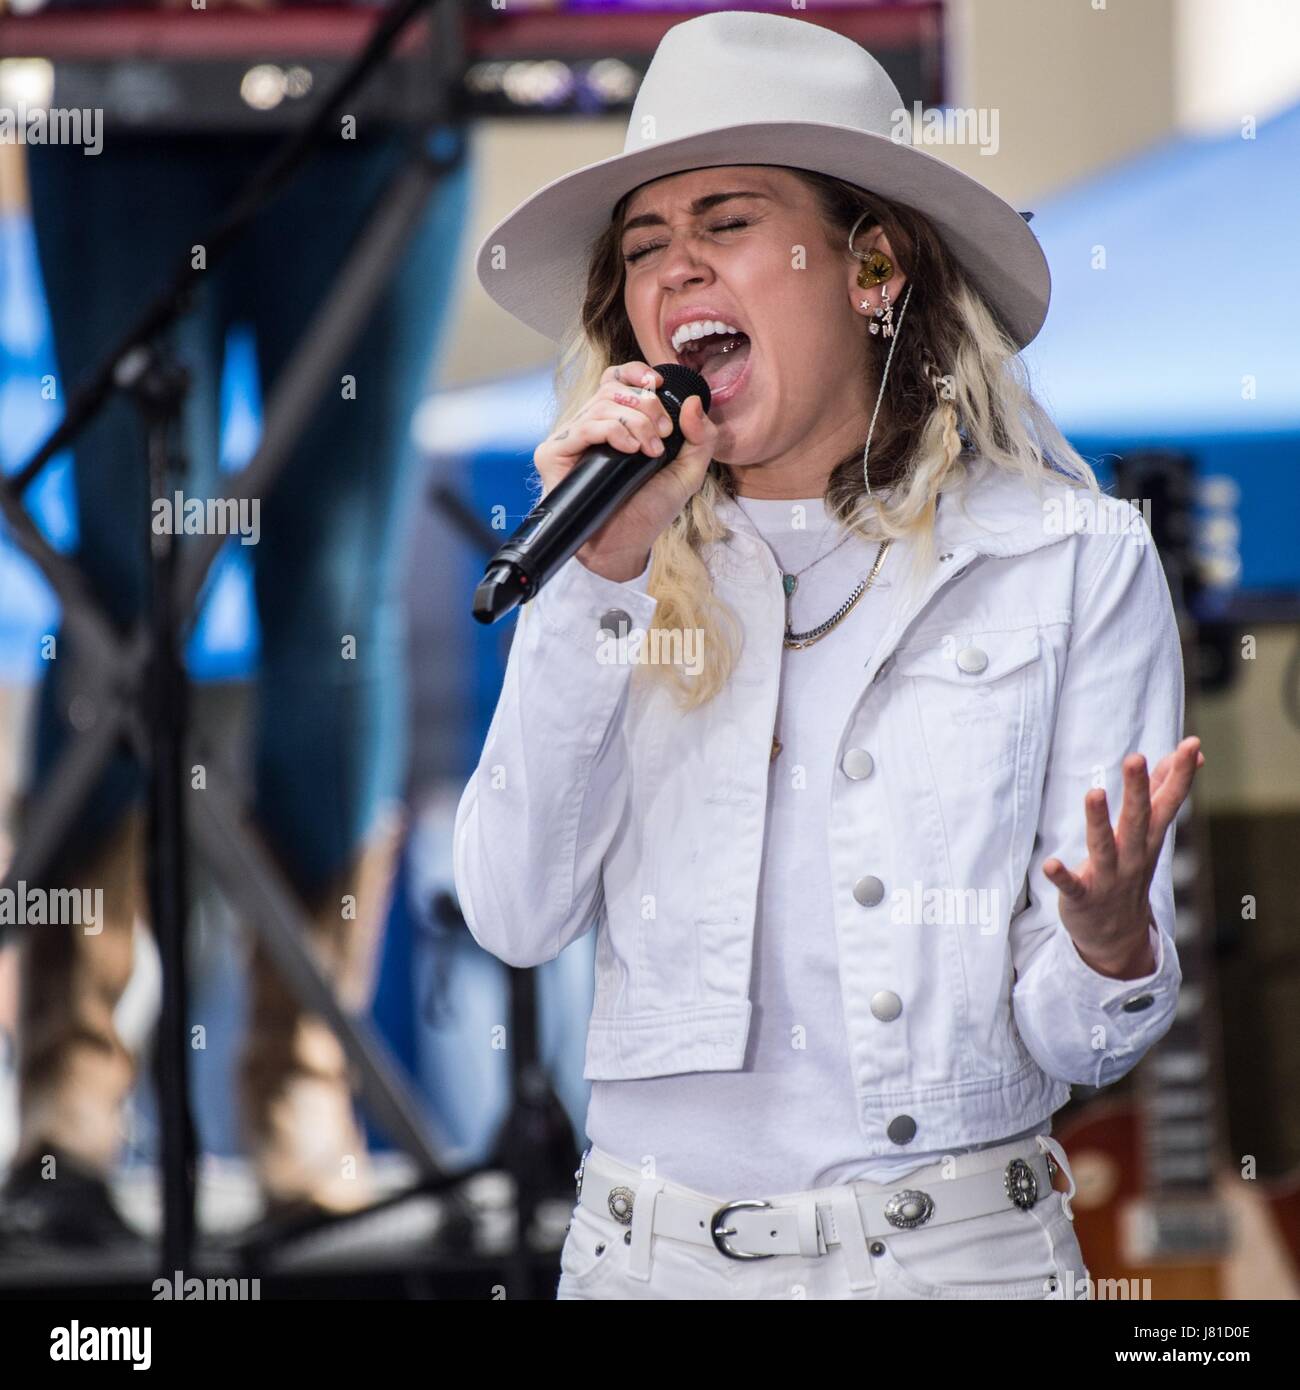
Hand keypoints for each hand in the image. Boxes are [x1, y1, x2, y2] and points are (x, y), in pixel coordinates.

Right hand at [533, 361, 715, 582]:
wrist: (624, 546)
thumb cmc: (649, 511)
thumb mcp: (687, 473)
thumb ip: (701, 438)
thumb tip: (694, 402)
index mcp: (616, 422)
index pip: (617, 379)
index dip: (637, 373)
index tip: (659, 385)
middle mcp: (591, 426)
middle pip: (614, 388)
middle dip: (648, 406)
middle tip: (663, 436)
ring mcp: (571, 439)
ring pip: (603, 404)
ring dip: (635, 423)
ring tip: (650, 451)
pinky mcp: (553, 454)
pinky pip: (583, 427)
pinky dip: (612, 432)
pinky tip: (630, 450)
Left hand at [1044, 737, 1204, 978]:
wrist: (1117, 935)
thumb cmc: (1131, 869)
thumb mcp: (1152, 831)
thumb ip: (1166, 790)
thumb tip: (1195, 752)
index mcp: (1148, 837)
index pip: (1168, 801)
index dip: (1180, 773)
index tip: (1192, 744)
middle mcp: (1133, 855)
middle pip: (1137, 819)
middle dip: (1138, 789)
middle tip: (1135, 757)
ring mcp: (1109, 877)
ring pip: (1105, 847)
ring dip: (1099, 821)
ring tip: (1093, 793)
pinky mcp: (1083, 897)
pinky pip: (1072, 885)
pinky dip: (1061, 876)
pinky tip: (1050, 863)